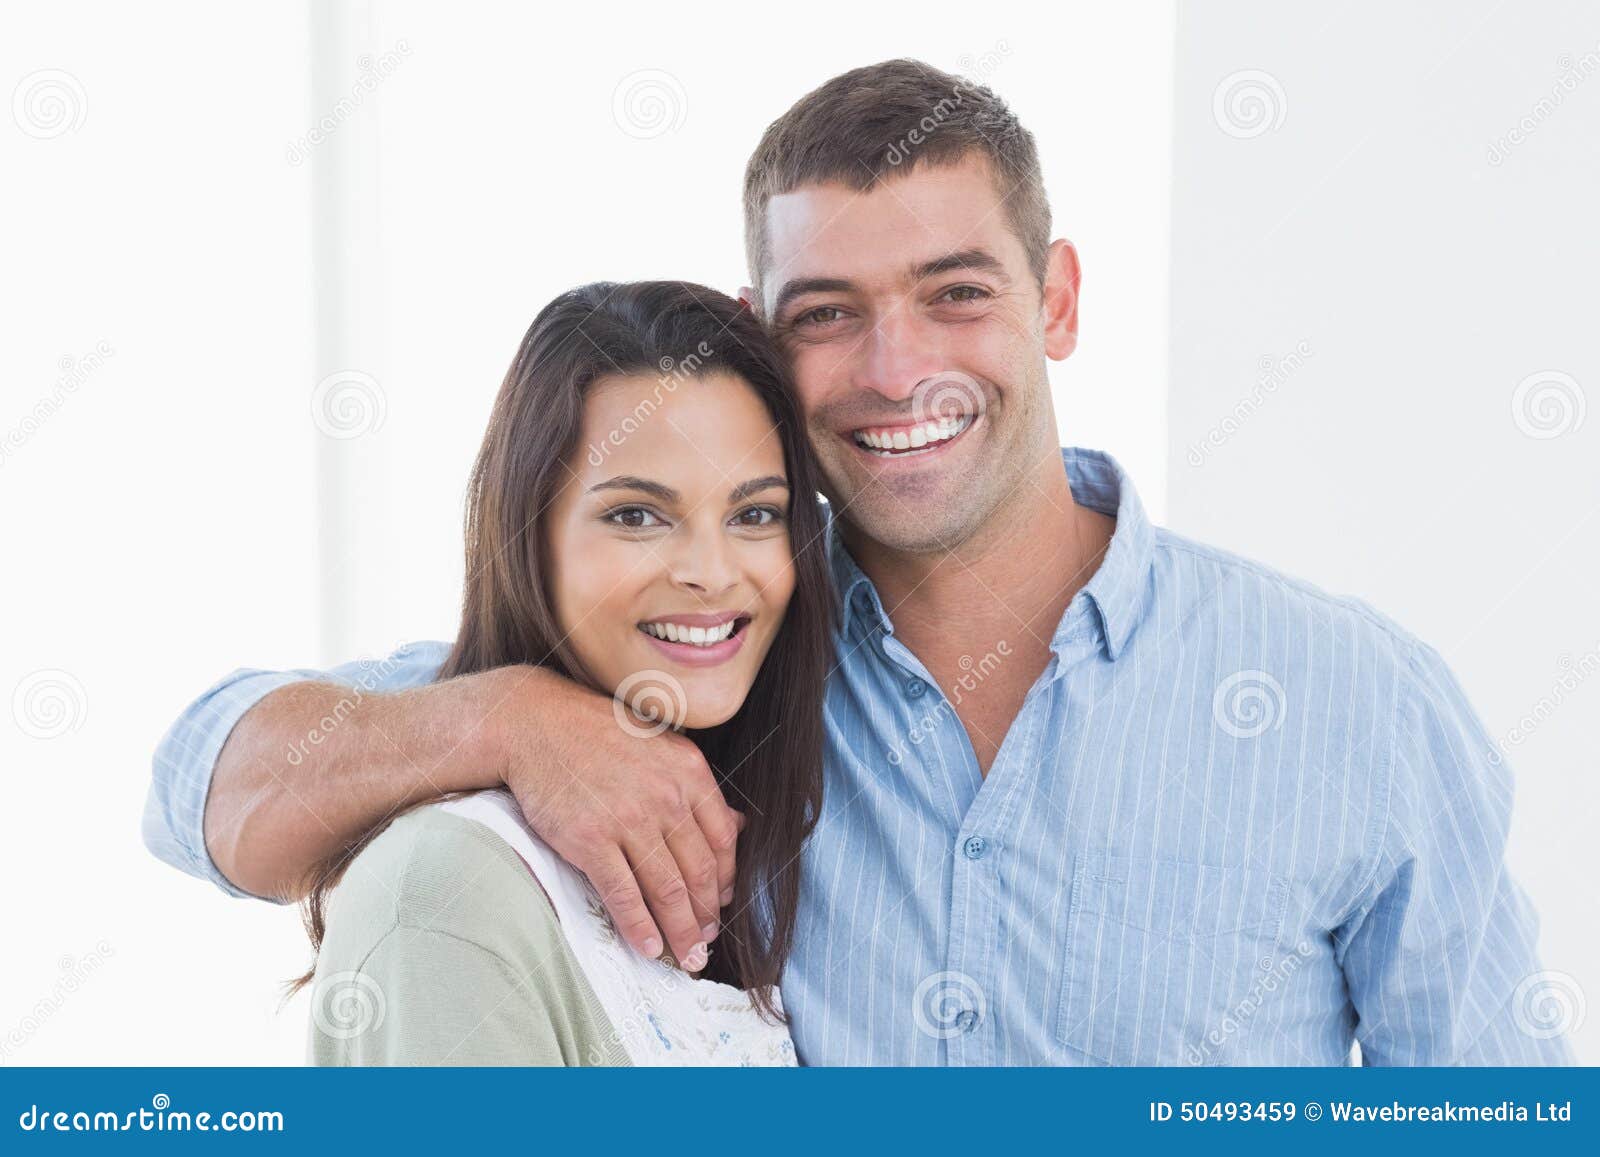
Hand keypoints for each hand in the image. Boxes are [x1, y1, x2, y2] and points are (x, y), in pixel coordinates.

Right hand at [489, 665, 741, 968]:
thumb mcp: (663, 747)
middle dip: (707, 915)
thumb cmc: (599, 735)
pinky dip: (639, 926)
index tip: (723, 904)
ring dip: (681, 931)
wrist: (538, 725)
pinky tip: (648, 946)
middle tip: (708, 941)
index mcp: (689, 774)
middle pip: (699, 872)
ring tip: (687, 954)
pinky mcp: (590, 840)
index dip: (727, 880)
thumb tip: (738, 825)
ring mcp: (628, 820)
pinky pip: (624, 893)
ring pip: (667, 889)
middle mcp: (665, 798)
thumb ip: (697, 788)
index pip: (723, 841)